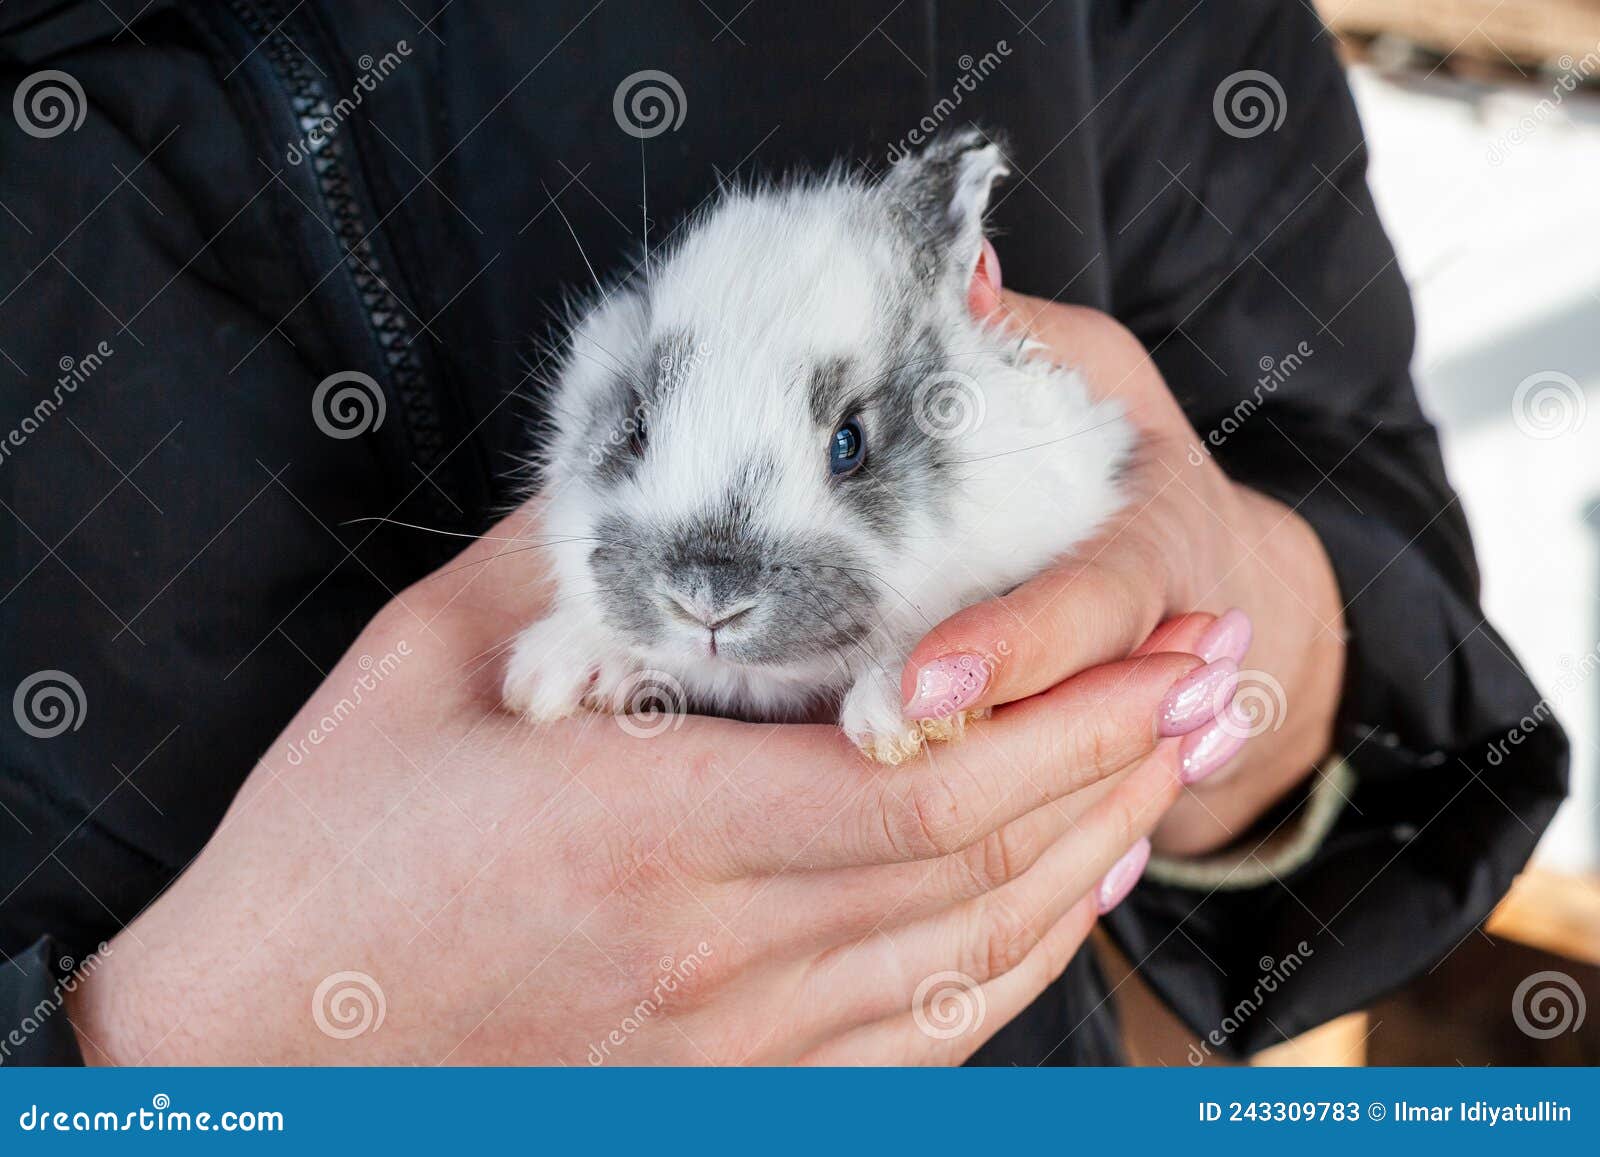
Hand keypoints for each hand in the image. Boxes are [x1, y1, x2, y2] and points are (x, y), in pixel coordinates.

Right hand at [67, 505, 1207, 1064]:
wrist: (259, 1049)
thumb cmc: (327, 855)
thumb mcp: (424, 666)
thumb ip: (576, 563)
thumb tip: (684, 476)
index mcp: (642, 834)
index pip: (924, 786)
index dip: (1073, 721)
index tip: (1164, 649)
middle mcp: (709, 958)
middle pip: (979, 868)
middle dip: (1123, 766)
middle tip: (1216, 682)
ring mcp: (726, 1048)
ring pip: (970, 962)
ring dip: (1092, 860)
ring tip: (1175, 771)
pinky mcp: (724, 1092)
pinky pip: (916, 1041)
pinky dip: (1016, 964)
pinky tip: (1069, 896)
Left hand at [919, 257, 1345, 854]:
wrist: (1217, 585)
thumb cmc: (1126, 463)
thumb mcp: (1098, 379)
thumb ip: (1028, 341)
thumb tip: (955, 267)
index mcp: (1157, 546)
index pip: (1094, 604)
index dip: (1014, 650)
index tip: (919, 687)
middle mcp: (1165, 645)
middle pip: (1089, 718)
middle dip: (994, 751)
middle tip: (884, 768)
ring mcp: (1145, 719)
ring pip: (1076, 784)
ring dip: (998, 823)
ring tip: (880, 859)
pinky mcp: (1099, 767)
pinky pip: (1055, 813)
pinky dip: (1004, 847)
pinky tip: (905, 889)